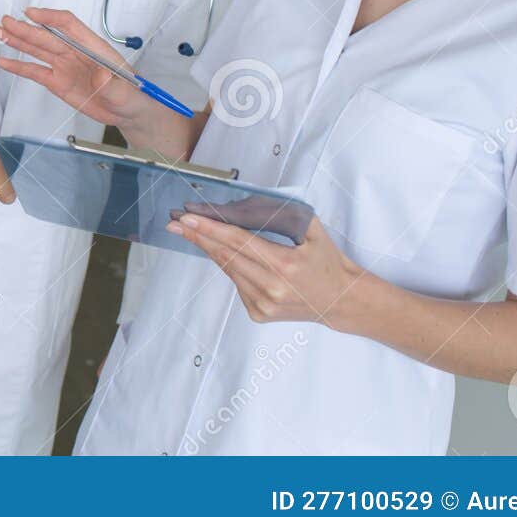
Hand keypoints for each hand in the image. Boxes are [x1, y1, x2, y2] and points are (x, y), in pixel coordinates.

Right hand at [0, 8, 139, 125]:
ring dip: (19, 41)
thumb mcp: (124, 92)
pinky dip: (19, 66)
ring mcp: (64, 66)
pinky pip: (35, 72)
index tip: (32, 14)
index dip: (50, 17)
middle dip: (27, 29)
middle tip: (7, 22)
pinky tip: (5, 61)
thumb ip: (112, 84)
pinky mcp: (57, 82)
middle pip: (47, 36)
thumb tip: (101, 75)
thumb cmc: (130, 95)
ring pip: (38, 50)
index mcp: (93, 48)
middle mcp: (75, 53)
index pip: (69, 25)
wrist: (126, 112)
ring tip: (1, 33)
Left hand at [169, 213, 362, 327]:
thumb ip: (283, 214)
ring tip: (191, 232)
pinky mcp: (258, 313)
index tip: (188, 218)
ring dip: (209, 249)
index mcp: (284, 265)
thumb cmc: (328, 264)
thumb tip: (246, 203)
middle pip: (225, 256)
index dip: (210, 229)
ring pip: (228, 270)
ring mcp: (262, 304)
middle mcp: (270, 287)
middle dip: (198, 237)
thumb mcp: (312, 232)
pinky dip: (229, 266)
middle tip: (175, 223)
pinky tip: (223, 253)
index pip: (238, 242)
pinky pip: (236, 282)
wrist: (341, 302)